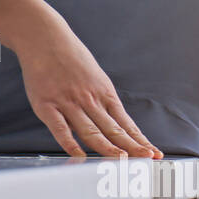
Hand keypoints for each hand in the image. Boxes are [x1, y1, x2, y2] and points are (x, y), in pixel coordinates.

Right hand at [15, 15, 161, 158]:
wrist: (44, 37)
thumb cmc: (72, 59)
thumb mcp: (97, 78)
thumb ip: (103, 104)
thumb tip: (113, 127)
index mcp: (105, 95)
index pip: (126, 124)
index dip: (140, 140)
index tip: (154, 154)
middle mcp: (90, 100)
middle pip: (113, 130)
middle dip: (132, 147)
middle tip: (146, 160)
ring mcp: (68, 103)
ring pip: (91, 130)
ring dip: (107, 147)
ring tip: (121, 161)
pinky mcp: (46, 104)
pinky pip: (59, 127)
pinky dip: (69, 142)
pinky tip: (80, 154)